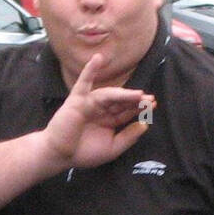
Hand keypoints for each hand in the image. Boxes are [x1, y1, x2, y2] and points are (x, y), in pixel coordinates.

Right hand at [43, 54, 155, 171]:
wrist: (60, 155)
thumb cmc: (83, 153)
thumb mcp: (113, 148)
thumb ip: (128, 136)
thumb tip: (145, 125)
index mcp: (109, 120)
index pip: (126, 111)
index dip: (140, 108)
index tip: (153, 104)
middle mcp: (101, 109)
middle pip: (121, 101)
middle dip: (136, 100)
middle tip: (151, 99)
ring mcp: (89, 102)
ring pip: (109, 95)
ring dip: (124, 93)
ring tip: (139, 95)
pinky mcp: (77, 100)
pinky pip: (84, 82)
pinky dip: (90, 70)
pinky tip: (98, 59)